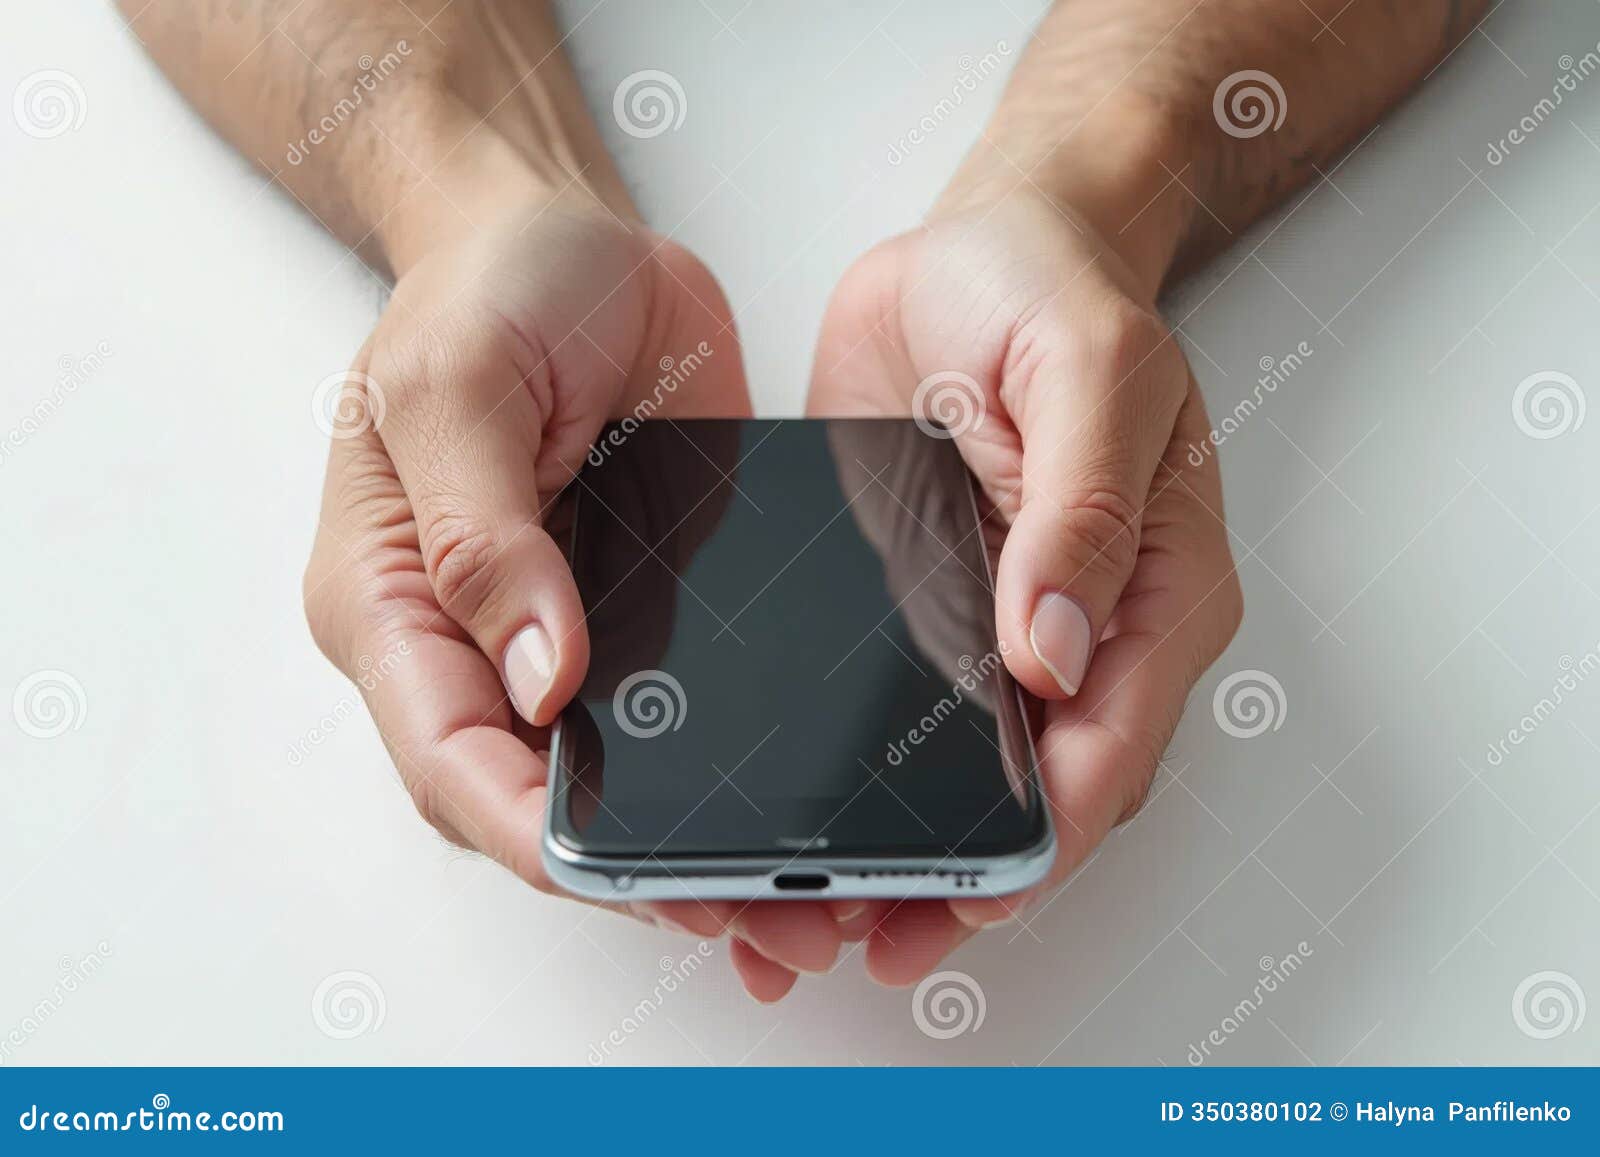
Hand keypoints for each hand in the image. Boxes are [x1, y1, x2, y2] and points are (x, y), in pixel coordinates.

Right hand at [302, 191, 853, 998]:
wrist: (569, 241)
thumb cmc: (492, 287)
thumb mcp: (463, 382)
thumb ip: (485, 531)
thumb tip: (536, 676)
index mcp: (388, 599)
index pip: (447, 758)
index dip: (535, 835)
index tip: (632, 877)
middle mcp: (465, 643)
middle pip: (530, 802)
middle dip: (634, 875)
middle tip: (757, 914)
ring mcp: (552, 641)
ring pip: (608, 788)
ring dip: (693, 853)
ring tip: (803, 902)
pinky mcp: (635, 618)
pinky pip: (674, 724)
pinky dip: (726, 783)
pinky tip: (799, 813)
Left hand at [809, 191, 1242, 986]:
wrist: (982, 243)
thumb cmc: (1053, 288)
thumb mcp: (1089, 371)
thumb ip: (1079, 510)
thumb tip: (1053, 653)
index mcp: (1150, 591)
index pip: (1110, 749)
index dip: (1046, 837)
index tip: (971, 893)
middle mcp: (1078, 633)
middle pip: (1040, 794)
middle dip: (964, 879)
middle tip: (875, 942)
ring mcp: (996, 633)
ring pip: (964, 780)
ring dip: (902, 858)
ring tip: (817, 922)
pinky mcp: (921, 613)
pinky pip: (892, 719)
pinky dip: (853, 784)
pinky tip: (795, 821)